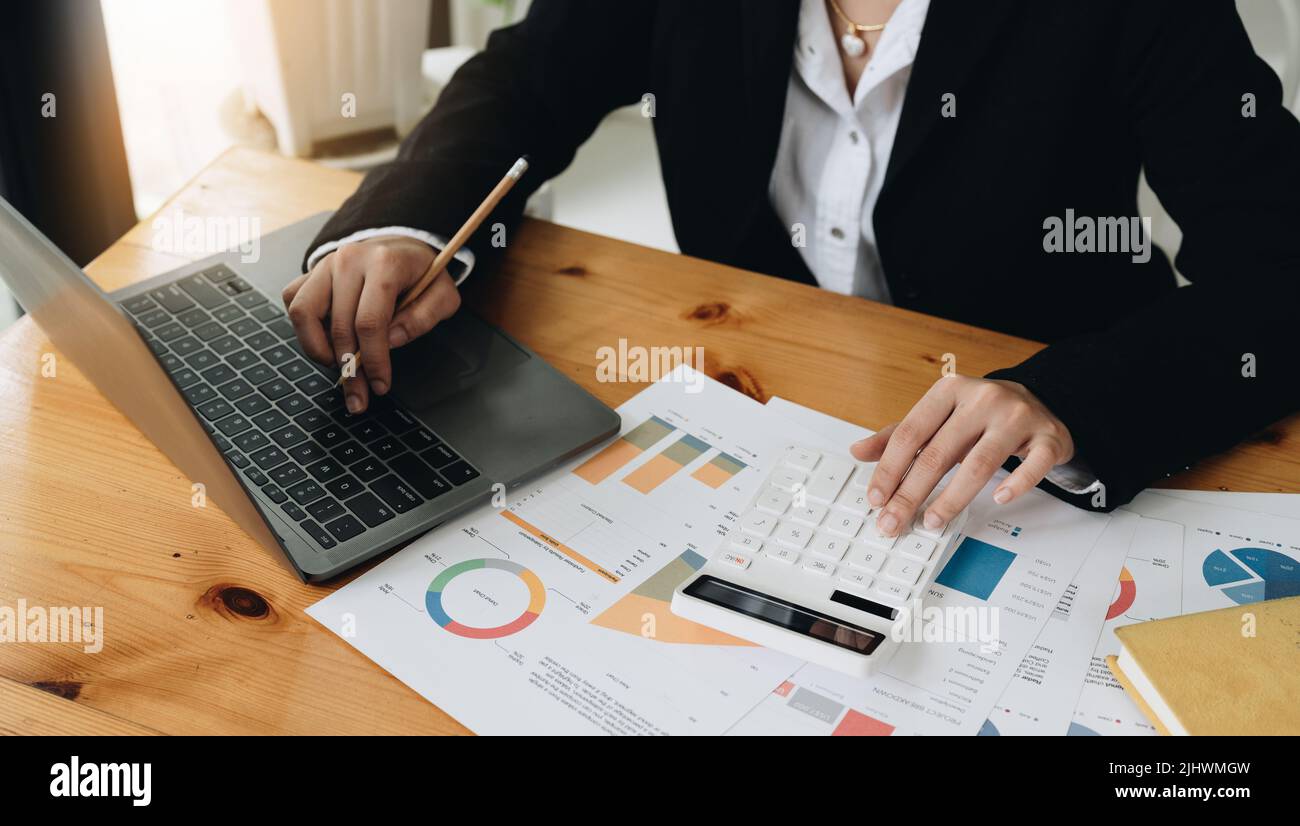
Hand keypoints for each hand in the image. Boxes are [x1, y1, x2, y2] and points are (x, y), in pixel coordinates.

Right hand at [282, 235, 460, 412]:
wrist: (398, 247)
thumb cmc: (420, 274)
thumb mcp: (443, 294)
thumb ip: (424, 317)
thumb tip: (392, 340)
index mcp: (384, 263)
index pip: (370, 321)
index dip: (374, 360)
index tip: (380, 385)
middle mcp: (349, 260)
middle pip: (339, 326)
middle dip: (349, 369)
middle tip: (359, 395)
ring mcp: (325, 265)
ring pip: (303, 314)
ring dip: (317, 349)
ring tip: (338, 366)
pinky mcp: (309, 273)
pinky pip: (294, 305)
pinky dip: (305, 330)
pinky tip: (329, 342)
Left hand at [851, 376, 1074, 536]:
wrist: (1040, 401)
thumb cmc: (980, 415)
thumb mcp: (937, 418)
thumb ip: (898, 436)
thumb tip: (858, 452)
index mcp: (949, 391)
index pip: (910, 433)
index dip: (889, 469)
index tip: (876, 499)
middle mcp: (982, 399)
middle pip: (939, 453)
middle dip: (911, 494)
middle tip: (894, 521)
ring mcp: (1017, 417)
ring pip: (980, 463)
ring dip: (952, 498)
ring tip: (933, 521)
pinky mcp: (1047, 437)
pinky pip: (1033, 464)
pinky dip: (1016, 484)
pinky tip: (998, 499)